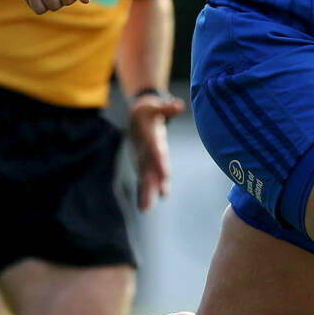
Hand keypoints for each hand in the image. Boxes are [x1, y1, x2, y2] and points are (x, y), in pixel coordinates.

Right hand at [128, 93, 183, 209]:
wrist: (136, 115)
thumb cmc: (149, 110)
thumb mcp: (156, 105)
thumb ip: (167, 108)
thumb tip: (177, 105)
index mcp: (148, 138)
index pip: (155, 151)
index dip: (160, 163)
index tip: (165, 175)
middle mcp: (144, 151)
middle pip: (147, 170)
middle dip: (148, 186)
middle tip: (146, 204)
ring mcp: (143, 158)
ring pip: (145, 177)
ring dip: (146, 192)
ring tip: (145, 209)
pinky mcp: (145, 162)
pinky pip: (147, 177)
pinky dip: (148, 189)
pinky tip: (150, 203)